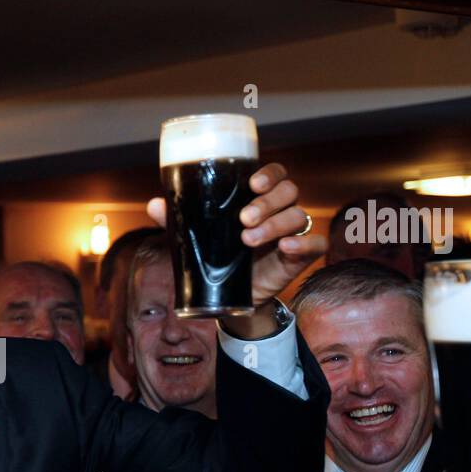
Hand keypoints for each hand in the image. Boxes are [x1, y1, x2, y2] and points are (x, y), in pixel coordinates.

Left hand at [147, 163, 325, 337]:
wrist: (229, 297)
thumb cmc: (217, 256)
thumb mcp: (198, 238)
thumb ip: (180, 220)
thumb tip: (155, 204)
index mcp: (258, 198)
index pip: (274, 175)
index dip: (269, 174)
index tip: (252, 183)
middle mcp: (279, 210)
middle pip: (288, 192)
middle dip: (267, 202)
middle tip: (243, 219)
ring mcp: (292, 233)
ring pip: (298, 216)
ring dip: (275, 225)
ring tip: (247, 240)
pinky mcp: (299, 257)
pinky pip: (315, 245)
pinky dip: (304, 244)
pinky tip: (286, 247)